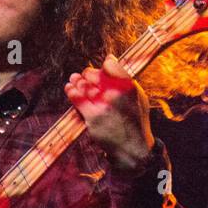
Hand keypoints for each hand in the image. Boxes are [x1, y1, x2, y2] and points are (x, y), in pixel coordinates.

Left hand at [65, 55, 155, 171]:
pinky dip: (72, 92)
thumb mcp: (138, 97)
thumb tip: (109, 59)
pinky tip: (69, 88)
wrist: (133, 147)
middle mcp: (116, 94)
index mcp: (129, 87)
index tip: (102, 67)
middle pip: (94, 75)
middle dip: (87, 74)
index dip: (105, 65)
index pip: (111, 65)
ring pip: (84, 86)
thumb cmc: (135, 120)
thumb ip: (124, 78)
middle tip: (84, 75)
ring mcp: (104, 105)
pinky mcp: (93, 117)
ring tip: (74, 80)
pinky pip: (78, 99)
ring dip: (77, 81)